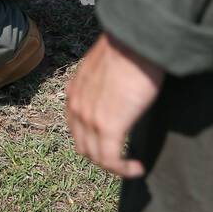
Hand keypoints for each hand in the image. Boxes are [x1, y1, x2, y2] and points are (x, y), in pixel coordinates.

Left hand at [66, 33, 164, 178]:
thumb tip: (121, 92)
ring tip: (133, 166)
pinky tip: (137, 168)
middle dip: (103, 156)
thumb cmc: (130, 50)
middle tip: (124, 159)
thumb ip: (106, 84)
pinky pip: (110, 160)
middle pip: (83, 145)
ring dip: (114, 166)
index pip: (77, 127)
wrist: (135, 42)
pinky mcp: (108, 126)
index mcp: (74, 92)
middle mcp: (76, 106)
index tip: (113, 144)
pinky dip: (123, 169)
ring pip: (96, 156)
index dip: (93, 140)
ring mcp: (89, 118)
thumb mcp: (108, 69)